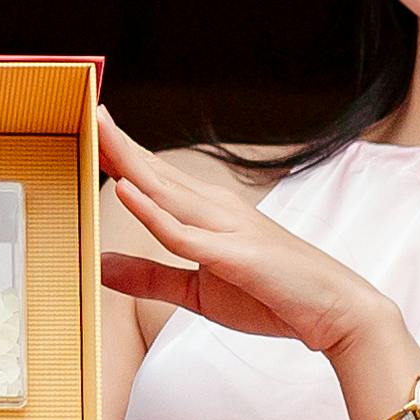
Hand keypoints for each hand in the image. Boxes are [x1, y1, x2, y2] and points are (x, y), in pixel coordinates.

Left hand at [97, 110, 397, 363]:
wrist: (336, 312)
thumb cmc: (272, 296)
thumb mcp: (196, 291)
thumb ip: (148, 277)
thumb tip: (99, 267)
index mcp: (208, 213)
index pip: (154, 177)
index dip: (121, 152)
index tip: (90, 128)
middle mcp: (215, 210)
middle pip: (154, 171)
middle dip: (117, 142)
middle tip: (83, 108)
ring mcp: (226, 228)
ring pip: (165, 190)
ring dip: (129, 161)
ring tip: (97, 132)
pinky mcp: (234, 254)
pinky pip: (182, 233)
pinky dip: (151, 211)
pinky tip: (125, 190)